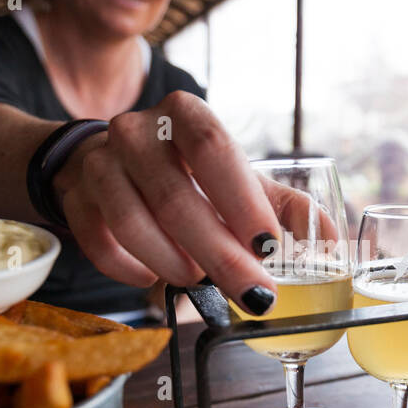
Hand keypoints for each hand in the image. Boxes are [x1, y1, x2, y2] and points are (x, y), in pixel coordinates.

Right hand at [54, 91, 283, 314]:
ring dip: (173, 263)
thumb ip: (285, 207)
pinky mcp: (75, 198)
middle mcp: (137, 130)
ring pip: (132, 222)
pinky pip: (101, 243)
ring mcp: (99, 163)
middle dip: (220, 254)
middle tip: (252, 293)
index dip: (242, 200)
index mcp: (185, 114)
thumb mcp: (237, 180)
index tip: (268, 247)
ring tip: (198, 278)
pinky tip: (154, 276)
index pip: (214, 148)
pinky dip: (132, 269)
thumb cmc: (187, 175)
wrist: (106, 164)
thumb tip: (332, 242)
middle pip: (176, 197)